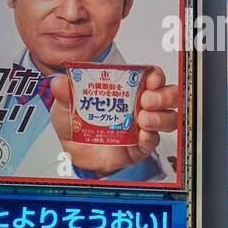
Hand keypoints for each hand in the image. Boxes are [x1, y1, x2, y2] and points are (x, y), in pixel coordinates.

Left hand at [48, 68, 177, 176]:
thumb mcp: (66, 104)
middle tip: (147, 98)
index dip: (156, 75)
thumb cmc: (77, 122)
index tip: (151, 77)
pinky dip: (150, 137)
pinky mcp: (139, 147)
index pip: (152, 76)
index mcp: (127, 89)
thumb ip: (64, 92)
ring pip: (168, 118)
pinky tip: (142, 135)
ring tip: (143, 118)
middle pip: (168, 96)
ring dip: (161, 116)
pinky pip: (153, 141)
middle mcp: (140, 105)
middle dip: (163, 95)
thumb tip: (59, 82)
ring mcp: (142, 126)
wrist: (71, 152)